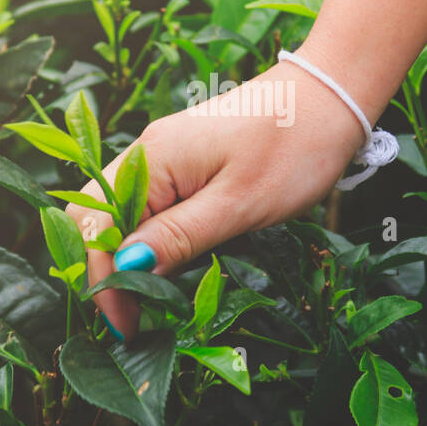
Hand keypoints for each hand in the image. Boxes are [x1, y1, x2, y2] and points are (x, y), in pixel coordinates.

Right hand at [64, 59, 365, 339]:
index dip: (104, 282)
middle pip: (96, 218)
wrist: (330, 97)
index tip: (126, 328)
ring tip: (147, 304)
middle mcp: (147, 153)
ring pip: (121, 214)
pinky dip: (149, 239)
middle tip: (133, 321)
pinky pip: (149, 205)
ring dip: (125, 258)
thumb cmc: (293, 147)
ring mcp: (164, 156)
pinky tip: (167, 267)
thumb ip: (179, 236)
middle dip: (105, 272)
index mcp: (152, 159)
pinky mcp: (184, 162)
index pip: (97, 228)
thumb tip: (124, 270)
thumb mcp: (238, 203)